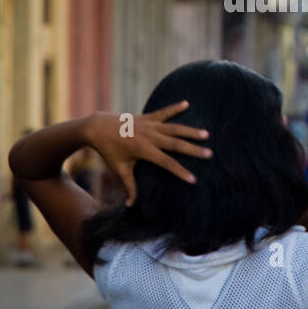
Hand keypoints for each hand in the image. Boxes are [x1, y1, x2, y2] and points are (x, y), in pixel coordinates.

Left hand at [83, 101, 211, 203]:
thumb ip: (129, 186)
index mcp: (143, 150)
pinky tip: (187, 103)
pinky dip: (175, 107)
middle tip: (209, 153)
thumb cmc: (108, 151)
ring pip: (174, 128)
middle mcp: (149, 136)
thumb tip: (131, 205)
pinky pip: (164, 112)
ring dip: (190, 130)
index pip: (166, 162)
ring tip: (206, 134)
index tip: (193, 179)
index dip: (180, 171)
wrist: (97, 127)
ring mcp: (149, 125)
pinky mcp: (147, 117)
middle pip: (175, 144)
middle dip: (193, 149)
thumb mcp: (119, 169)